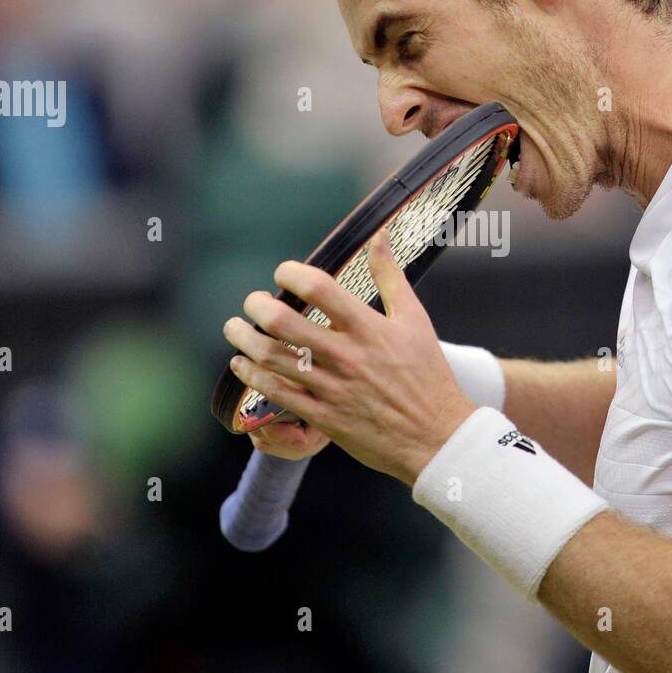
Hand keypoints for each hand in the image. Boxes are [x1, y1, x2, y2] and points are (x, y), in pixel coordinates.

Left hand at [223, 232, 476, 483]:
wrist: (436, 436)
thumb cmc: (428, 376)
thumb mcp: (415, 319)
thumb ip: (390, 276)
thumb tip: (379, 236)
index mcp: (368, 328)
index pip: (319, 289)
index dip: (291, 274)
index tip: (283, 273)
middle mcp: (346, 356)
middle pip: (283, 323)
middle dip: (257, 306)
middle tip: (251, 301)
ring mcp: (331, 388)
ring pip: (272, 359)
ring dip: (245, 340)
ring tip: (235, 328)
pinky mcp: (323, 416)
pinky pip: (277, 394)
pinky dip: (253, 376)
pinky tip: (243, 365)